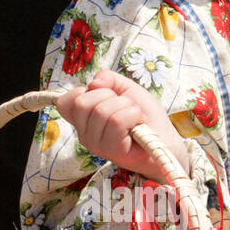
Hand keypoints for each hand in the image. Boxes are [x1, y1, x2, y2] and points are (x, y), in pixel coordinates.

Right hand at [54, 70, 189, 181]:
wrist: (165, 138)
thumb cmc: (145, 116)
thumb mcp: (125, 88)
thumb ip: (108, 79)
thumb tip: (94, 82)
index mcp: (83, 120)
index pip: (64, 102)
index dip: (86, 91)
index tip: (106, 96)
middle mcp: (84, 134)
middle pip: (82, 102)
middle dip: (110, 97)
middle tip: (124, 107)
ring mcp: (96, 144)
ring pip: (101, 111)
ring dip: (126, 107)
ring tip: (134, 118)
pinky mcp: (112, 150)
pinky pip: (116, 121)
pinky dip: (133, 115)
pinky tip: (137, 126)